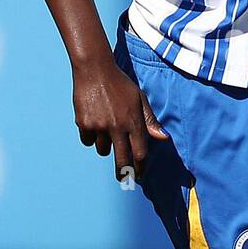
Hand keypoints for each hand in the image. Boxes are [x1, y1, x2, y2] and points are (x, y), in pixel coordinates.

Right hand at [72, 56, 167, 181]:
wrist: (94, 69)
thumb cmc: (120, 84)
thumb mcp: (139, 99)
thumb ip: (150, 120)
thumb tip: (163, 138)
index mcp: (134, 121)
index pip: (140, 153)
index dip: (141, 167)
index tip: (140, 174)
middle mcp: (117, 127)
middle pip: (122, 161)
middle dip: (124, 173)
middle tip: (123, 178)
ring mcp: (99, 127)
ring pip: (103, 149)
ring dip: (105, 145)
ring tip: (106, 128)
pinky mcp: (84, 124)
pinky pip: (88, 141)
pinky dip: (90, 136)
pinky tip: (93, 121)